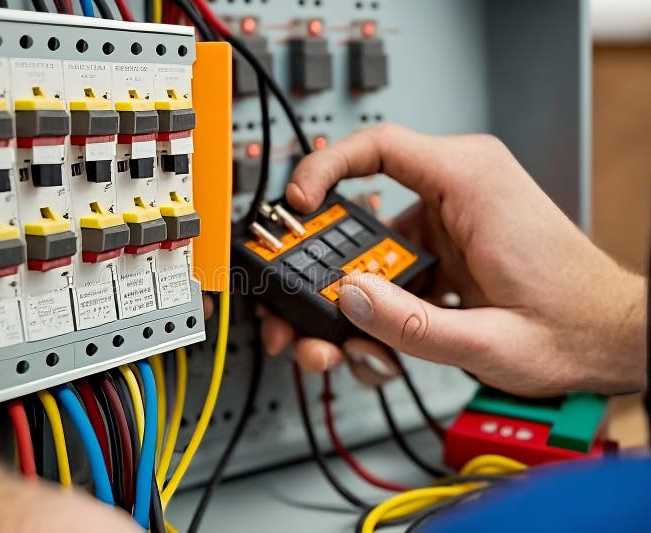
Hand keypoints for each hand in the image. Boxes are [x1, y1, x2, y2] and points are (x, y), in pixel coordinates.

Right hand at [261, 123, 645, 396]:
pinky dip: (382, 301)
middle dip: (327, 264)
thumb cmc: (574, 325)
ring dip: (355, 293)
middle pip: (365, 209)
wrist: (615, 338)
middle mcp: (459, 190)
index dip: (323, 170)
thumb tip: (348, 298)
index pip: (378, 147)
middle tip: (305, 308)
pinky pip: (397, 264)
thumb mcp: (487, 340)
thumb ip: (410, 324)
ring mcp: (454, 218)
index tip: (295, 207)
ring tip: (347, 344)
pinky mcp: (451, 245)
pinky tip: (384, 340)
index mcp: (471, 182)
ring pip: (376, 245)